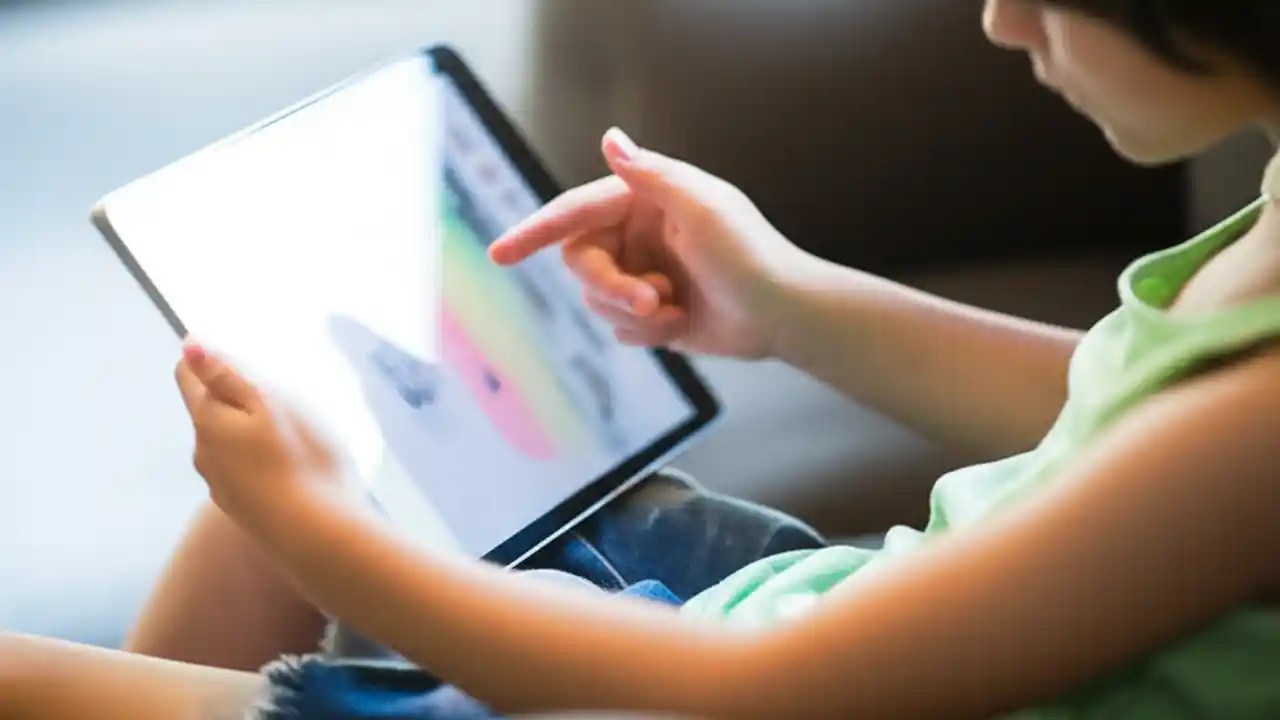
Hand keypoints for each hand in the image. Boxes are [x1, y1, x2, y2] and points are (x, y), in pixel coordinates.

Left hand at [174, 342, 360, 532]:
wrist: (316, 535)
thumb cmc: (300, 459)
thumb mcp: (269, 406)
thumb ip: (227, 377)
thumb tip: (189, 345)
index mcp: (208, 421)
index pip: (187, 377)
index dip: (202, 358)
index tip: (228, 348)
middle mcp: (204, 453)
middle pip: (208, 412)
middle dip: (229, 395)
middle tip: (268, 383)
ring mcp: (220, 485)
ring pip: (225, 444)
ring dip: (245, 430)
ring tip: (283, 424)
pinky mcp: (241, 508)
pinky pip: (243, 471)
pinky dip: (257, 459)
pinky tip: (286, 463)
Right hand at [489, 128, 813, 359]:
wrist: (783, 316)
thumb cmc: (752, 257)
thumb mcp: (702, 210)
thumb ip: (652, 176)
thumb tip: (609, 138)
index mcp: (645, 199)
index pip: (575, 210)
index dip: (534, 230)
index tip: (499, 254)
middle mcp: (639, 232)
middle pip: (581, 261)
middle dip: (608, 285)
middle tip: (646, 299)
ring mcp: (642, 271)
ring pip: (596, 298)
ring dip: (631, 311)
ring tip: (673, 310)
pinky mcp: (650, 310)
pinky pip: (618, 326)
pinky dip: (645, 331)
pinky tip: (680, 323)